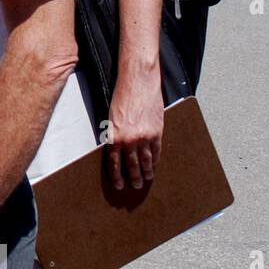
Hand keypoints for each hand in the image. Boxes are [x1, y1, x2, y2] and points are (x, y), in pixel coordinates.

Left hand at [106, 67, 163, 190]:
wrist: (138, 82)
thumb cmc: (122, 97)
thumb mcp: (111, 118)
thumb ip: (114, 135)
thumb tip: (117, 151)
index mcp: (114, 136)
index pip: (114, 162)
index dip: (117, 176)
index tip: (119, 185)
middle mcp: (128, 139)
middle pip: (131, 165)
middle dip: (133, 177)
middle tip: (136, 186)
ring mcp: (144, 136)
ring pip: (145, 160)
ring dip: (146, 172)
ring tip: (146, 179)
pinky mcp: (156, 131)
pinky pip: (156, 151)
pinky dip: (155, 161)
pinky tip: (155, 167)